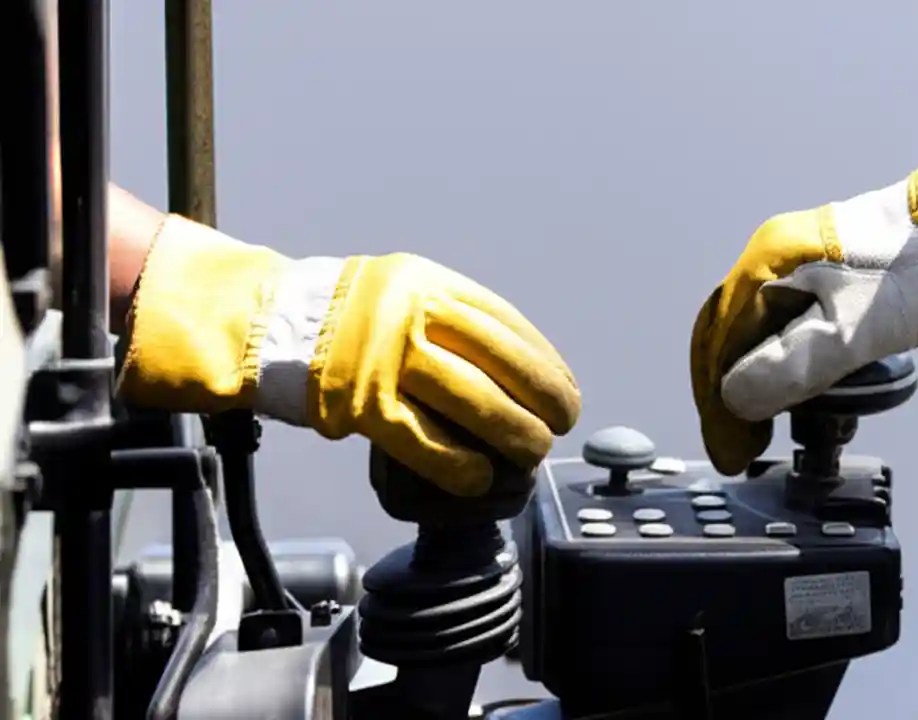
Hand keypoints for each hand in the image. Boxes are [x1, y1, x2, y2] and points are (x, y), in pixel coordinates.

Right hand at [118, 217, 579, 498]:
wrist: (260, 321)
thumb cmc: (342, 314)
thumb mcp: (402, 290)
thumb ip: (452, 318)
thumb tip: (515, 363)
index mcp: (429, 283)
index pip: (508, 327)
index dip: (545, 363)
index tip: (563, 390)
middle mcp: (412, 313)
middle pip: (501, 364)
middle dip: (541, 401)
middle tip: (558, 426)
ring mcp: (386, 357)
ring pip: (472, 402)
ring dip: (511, 435)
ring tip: (529, 455)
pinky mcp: (360, 402)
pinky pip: (423, 441)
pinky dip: (457, 464)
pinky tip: (478, 479)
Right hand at [691, 66, 917, 475]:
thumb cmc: (913, 276)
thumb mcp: (851, 334)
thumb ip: (791, 368)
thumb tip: (735, 398)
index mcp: (766, 267)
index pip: (720, 348)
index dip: (719, 408)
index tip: (730, 453)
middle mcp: (767, 257)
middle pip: (723, 336)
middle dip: (723, 396)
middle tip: (738, 446)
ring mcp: (790, 257)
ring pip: (747, 326)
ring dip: (742, 377)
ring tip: (756, 424)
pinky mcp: (815, 265)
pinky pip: (773, 316)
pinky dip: (766, 355)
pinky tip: (781, 380)